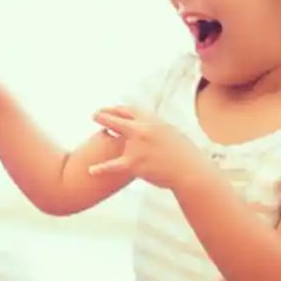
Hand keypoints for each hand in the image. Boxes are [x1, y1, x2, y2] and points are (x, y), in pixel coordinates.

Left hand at [89, 106, 209, 190]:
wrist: (190, 171)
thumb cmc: (185, 154)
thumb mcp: (171, 133)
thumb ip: (156, 127)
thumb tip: (150, 124)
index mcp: (153, 120)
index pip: (129, 110)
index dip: (116, 109)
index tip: (109, 109)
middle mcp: (142, 130)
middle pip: (116, 118)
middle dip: (103, 115)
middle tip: (94, 114)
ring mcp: (136, 146)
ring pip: (112, 139)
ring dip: (102, 137)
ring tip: (95, 137)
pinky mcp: (134, 163)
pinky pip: (113, 166)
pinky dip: (101, 169)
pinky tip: (91, 170)